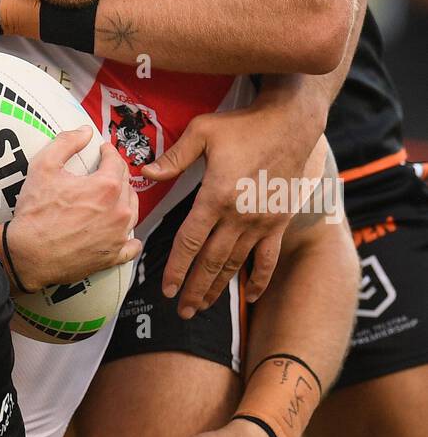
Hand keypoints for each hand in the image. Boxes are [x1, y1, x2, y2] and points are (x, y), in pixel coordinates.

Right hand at [6, 128, 139, 289]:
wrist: (29, 255)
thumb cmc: (36, 213)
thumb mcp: (44, 166)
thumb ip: (66, 142)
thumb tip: (85, 131)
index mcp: (106, 187)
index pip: (116, 161)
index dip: (109, 152)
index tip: (103, 150)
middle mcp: (118, 211)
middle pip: (126, 184)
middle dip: (116, 174)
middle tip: (104, 171)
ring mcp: (118, 235)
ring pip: (132, 210)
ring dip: (124, 200)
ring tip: (113, 196)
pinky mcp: (113, 256)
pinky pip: (131, 246)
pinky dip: (130, 238)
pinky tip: (123, 234)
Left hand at [142, 95, 323, 316]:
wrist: (291, 125)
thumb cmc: (244, 126)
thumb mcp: (203, 131)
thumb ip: (174, 156)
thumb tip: (145, 171)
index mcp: (216, 196)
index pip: (190, 241)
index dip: (176, 267)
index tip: (165, 289)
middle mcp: (239, 216)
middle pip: (211, 261)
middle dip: (193, 288)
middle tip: (180, 310)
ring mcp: (261, 223)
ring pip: (235, 264)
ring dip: (218, 288)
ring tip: (202, 307)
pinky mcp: (279, 222)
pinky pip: (268, 258)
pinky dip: (259, 280)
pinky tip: (249, 295)